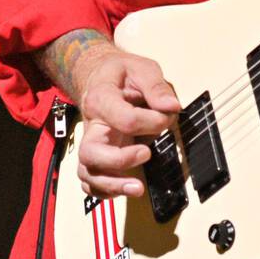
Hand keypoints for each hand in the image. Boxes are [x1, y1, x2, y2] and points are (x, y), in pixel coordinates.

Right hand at [72, 48, 180, 199]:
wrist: (99, 76)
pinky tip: (126, 189)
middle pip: (91, 152)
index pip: (124, 118)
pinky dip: (105, 191)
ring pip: (88, 173)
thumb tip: (171, 106)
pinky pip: (90, 180)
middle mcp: (91, 125)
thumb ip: (156, 86)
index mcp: (101, 98)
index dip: (151, 121)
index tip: (167, 115)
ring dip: (112, 184)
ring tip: (137, 187)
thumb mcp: (142, 68)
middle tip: (146, 154)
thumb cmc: (120, 73)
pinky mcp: (96, 155)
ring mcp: (92, 143)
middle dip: (119, 160)